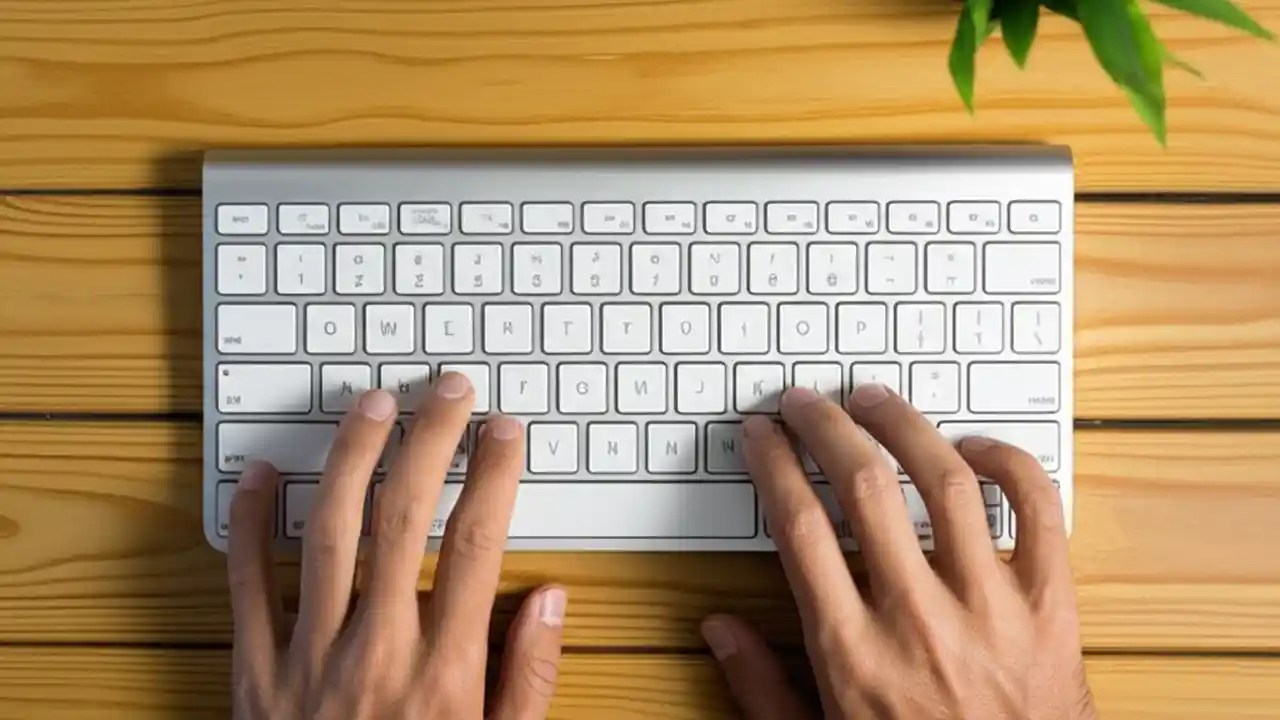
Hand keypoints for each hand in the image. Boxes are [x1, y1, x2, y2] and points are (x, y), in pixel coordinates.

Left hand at [227, 373, 566, 719]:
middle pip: (402, 518)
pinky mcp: (252, 675)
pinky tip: (260, 474)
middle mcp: (376, 653)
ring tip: (371, 404)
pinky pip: (244, 586)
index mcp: (444, 674)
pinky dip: (248, 524)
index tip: (504, 431)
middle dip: (428, 441)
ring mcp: (307, 659)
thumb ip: (530, 679)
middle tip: (446, 391)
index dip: (494, 475)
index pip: (477, 546)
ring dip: (350, 457)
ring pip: (326, 533)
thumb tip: (553, 597)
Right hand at [702, 383, 1096, 719]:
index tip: (763, 436)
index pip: (799, 526)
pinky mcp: (1051, 607)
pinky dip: (1008, 464)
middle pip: (862, 486)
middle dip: (824, 426)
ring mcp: (991, 608)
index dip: (774, 465)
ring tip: (875, 401)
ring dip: (903, 426)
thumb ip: (762, 689)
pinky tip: (974, 449)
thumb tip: (719, 629)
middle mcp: (918, 620)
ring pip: (945, 482)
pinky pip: (1038, 510)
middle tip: (806, 402)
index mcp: (852, 654)